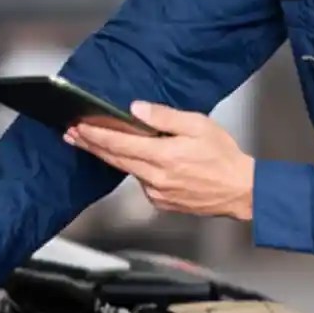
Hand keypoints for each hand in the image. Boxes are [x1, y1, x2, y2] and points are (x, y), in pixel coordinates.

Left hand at [65, 101, 254, 221]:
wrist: (241, 191)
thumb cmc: (224, 157)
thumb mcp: (199, 125)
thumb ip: (165, 117)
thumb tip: (137, 110)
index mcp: (164, 156)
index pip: (119, 144)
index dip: (96, 135)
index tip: (78, 127)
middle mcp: (156, 178)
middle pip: (115, 159)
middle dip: (91, 145)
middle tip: (72, 134)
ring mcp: (157, 193)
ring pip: (127, 171)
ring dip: (109, 156)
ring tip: (94, 143)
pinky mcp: (162, 203)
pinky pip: (142, 183)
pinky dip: (135, 170)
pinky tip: (136, 160)